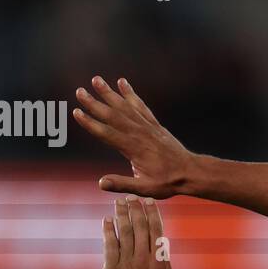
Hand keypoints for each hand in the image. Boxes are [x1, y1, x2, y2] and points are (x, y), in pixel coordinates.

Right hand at [74, 76, 192, 197]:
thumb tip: (100, 183)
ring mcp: (148, 126)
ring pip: (125, 106)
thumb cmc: (168, 182)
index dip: (90, 123)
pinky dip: (130, 94)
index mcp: (134, 148)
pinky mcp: (154, 124)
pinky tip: (122, 83)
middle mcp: (140, 133)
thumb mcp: (145, 188)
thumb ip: (122, 184)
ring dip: (110, 93)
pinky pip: (140, 105)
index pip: (107, 133)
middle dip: (94, 103)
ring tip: (97, 79)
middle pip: (113, 115)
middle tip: (79, 90)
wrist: (191, 171)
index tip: (76, 112)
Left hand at [102, 196, 172, 268]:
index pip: (156, 229)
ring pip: (125, 233)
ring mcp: (127, 264)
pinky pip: (110, 246)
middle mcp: (143, 258)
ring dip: (121, 215)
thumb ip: (164, 260)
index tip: (149, 200)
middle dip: (135, 209)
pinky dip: (108, 232)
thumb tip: (162, 244)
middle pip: (140, 227)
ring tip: (119, 202)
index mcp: (159, 259)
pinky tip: (106, 221)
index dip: (152, 213)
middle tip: (131, 195)